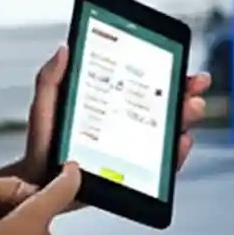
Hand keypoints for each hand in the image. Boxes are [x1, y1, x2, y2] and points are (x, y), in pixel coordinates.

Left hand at [20, 44, 211, 183]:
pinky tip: (181, 141)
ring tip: (191, 108)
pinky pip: (164, 166)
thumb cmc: (43, 145)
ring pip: (170, 131)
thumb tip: (64, 48)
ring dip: (186, 117)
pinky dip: (177, 154)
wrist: (38, 185)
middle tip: (195, 84)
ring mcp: (135, 148)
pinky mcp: (138, 175)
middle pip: (165, 104)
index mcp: (111, 101)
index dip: (167, 70)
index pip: (145, 81)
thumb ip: (50, 79)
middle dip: (186, 91)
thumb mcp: (45, 107)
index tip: (180, 60)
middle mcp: (128, 122)